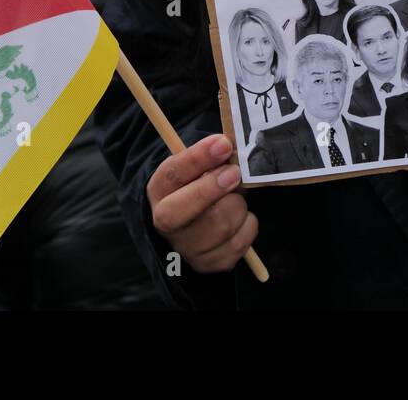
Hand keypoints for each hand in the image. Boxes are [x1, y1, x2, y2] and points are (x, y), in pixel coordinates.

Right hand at [147, 133, 257, 272]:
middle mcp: (165, 222)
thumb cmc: (199, 186)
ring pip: (220, 226)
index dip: (199, 158)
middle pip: (182, 210)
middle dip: (212, 189)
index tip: (223, 144)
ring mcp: (186, 247)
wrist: (194, 226)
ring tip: (236, 197)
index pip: (172, 174)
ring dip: (237, 206)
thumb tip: (230, 145)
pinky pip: (239, 243)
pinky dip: (248, 225)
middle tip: (234, 173)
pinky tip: (241, 218)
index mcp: (159, 191)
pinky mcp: (208, 263)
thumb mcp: (198, 168)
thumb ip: (211, 157)